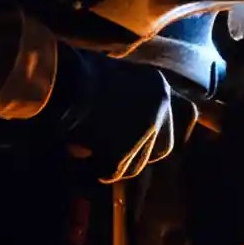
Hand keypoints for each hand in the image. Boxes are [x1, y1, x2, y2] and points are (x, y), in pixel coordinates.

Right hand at [49, 47, 195, 182]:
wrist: (65, 82)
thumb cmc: (80, 72)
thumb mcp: (118, 73)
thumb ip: (133, 92)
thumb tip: (130, 115)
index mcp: (159, 88)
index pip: (178, 118)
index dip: (158, 133)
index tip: (143, 140)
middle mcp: (159, 110)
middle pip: (163, 147)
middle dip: (142, 153)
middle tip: (117, 151)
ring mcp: (143, 132)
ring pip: (138, 164)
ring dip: (118, 163)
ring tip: (92, 153)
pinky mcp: (122, 152)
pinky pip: (113, 172)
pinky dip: (98, 169)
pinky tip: (83, 158)